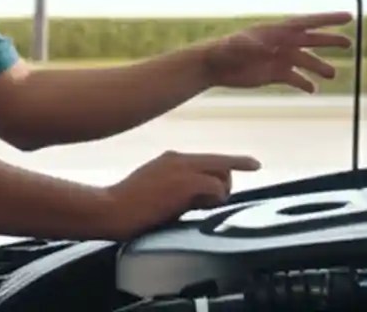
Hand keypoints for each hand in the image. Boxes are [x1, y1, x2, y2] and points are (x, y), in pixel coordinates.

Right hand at [97, 151, 260, 239]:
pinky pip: (216, 191)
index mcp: (172, 158)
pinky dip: (211, 202)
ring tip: (189, 208)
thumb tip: (205, 196)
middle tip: (200, 205)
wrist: (111, 209)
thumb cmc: (131, 206)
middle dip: (221, 188)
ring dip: (215, 197)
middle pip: (222, 168)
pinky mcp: (187, 182)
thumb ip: (181, 187)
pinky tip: (190, 208)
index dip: (235, 161)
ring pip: (222, 179)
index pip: (211, 158)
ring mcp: (184, 168)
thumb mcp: (158, 188)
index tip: (254, 164)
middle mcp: (180, 158)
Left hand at [201, 11, 353, 93]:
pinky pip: (294, 78)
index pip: (306, 23)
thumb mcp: (237, 46)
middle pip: (310, 40)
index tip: (347, 17)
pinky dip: (304, 83)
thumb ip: (252, 45)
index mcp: (276, 31)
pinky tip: (312, 90)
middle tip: (349, 44)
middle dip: (329, 41)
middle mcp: (280, 43)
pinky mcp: (273, 73)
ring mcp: (278, 58)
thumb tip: (267, 47)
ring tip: (332, 75)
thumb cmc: (224, 51)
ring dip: (319, 67)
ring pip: (304, 61)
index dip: (327, 20)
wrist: (213, 67)